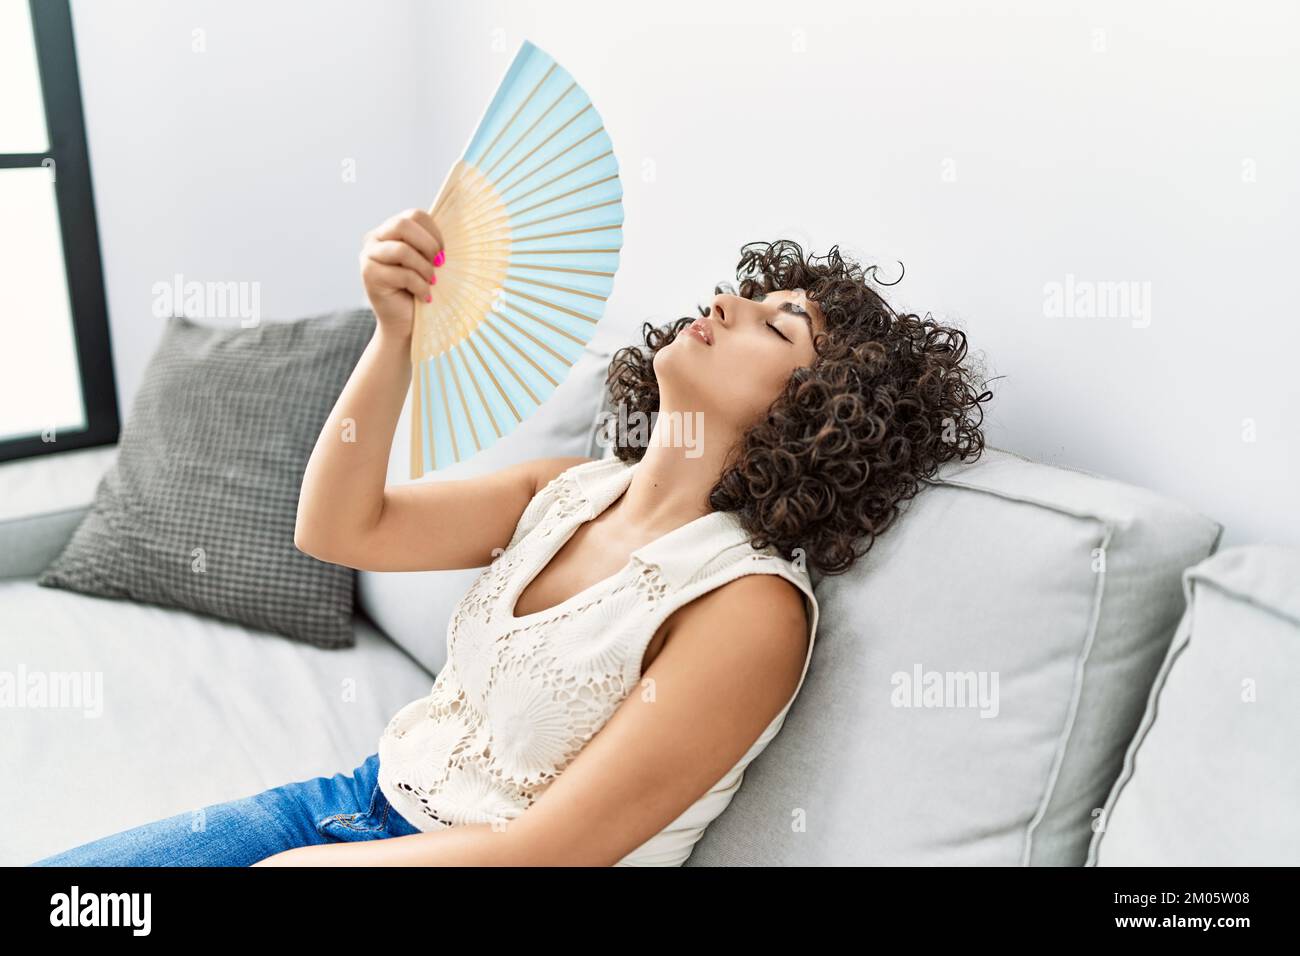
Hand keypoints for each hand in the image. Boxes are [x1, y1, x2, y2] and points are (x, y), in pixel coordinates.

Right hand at [359, 207, 444, 338]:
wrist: (405, 323)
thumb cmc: (421, 290)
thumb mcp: (428, 262)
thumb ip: (431, 244)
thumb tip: (455, 228)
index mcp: (391, 230)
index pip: (415, 215)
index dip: (435, 233)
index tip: (443, 253)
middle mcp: (375, 238)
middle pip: (403, 224)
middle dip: (428, 245)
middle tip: (439, 264)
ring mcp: (368, 256)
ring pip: (402, 250)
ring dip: (424, 268)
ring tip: (432, 282)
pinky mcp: (369, 275)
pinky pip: (402, 274)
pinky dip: (420, 287)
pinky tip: (425, 297)